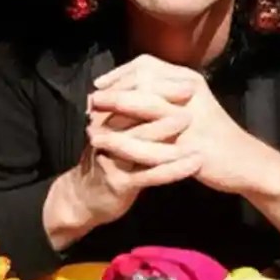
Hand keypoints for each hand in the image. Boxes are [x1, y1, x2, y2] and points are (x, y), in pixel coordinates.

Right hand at [42, 76, 201, 249]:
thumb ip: (129, 112)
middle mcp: (103, 134)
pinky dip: (174, 168)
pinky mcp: (120, 183)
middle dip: (163, 100)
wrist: (84, 198)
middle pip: (133, 112)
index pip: (129, 95)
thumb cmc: (108, 159)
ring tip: (192, 120)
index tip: (186, 81)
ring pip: (140, 142)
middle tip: (192, 91)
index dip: (157, 86)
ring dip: (167, 130)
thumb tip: (159, 87)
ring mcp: (111, 159)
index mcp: (103, 117)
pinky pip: (150, 175)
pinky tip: (195, 162)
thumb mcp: (113, 131)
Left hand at [89, 56, 279, 196]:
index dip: (118, 74)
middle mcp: (188, 93)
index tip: (99, 85)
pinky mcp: (189, 145)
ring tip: (91, 123)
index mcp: (187, 80)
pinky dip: (124, 144)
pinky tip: (108, 148)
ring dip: (113, 113)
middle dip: (111, 91)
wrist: (245, 161)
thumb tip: (127, 87)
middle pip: (141, 81)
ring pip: (143, 107)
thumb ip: (163, 91)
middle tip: (90, 103)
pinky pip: (150, 141)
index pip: (146, 64)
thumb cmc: (211, 131)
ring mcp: (190, 118)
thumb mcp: (189, 103)